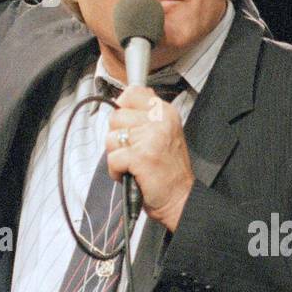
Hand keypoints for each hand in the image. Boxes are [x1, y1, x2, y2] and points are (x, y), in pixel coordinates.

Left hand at [106, 84, 194, 231]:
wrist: (180, 198)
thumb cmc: (168, 170)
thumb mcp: (165, 132)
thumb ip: (147, 113)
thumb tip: (126, 96)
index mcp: (165, 112)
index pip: (132, 93)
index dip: (123, 110)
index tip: (130, 126)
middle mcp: (159, 121)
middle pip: (116, 116)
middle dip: (118, 138)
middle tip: (135, 151)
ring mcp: (150, 138)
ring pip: (111, 138)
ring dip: (117, 156)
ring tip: (134, 164)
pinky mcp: (140, 156)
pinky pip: (112, 158)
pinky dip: (116, 172)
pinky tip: (131, 175)